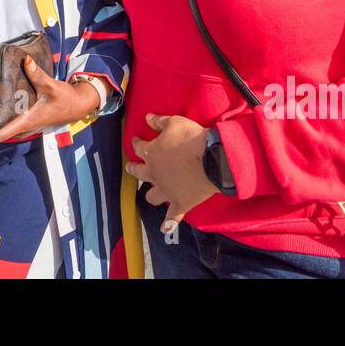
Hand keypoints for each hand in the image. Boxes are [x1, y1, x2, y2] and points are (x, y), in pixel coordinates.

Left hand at [0, 57, 101, 148]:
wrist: (78, 105)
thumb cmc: (66, 99)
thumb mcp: (52, 86)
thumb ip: (38, 74)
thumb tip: (25, 61)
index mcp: (25, 122)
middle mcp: (23, 127)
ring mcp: (24, 125)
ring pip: (0, 132)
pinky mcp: (26, 120)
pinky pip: (6, 126)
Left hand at [127, 114, 216, 231]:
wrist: (212, 159)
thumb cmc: (192, 139)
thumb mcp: (175, 122)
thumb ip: (160, 121)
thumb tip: (147, 118)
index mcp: (151, 153)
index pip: (138, 147)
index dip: (136, 143)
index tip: (136, 140)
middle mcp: (154, 174)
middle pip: (139, 173)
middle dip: (134, 169)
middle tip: (132, 167)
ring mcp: (166, 190)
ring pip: (152, 196)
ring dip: (151, 194)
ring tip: (151, 192)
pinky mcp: (179, 204)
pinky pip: (171, 218)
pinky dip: (168, 223)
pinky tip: (165, 227)